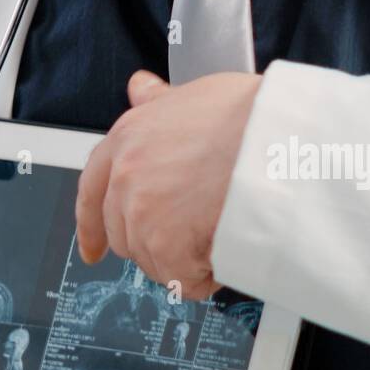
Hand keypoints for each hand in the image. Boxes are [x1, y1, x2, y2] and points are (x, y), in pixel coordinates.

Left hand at [75, 69, 261, 298]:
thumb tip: (141, 89)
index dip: (91, 223)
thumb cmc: (249, 116)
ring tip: (221, 230)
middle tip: (193, 235)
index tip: (91, 247)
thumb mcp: (193, 95)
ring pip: (153, 260)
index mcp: (127, 136)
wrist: (279, 140)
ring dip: (185, 259)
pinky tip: (227, 249)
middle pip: (122, 233)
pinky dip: (206, 276)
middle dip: (154, 243)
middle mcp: (126, 175)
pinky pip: (181, 280)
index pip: (92, 188)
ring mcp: (141, 211)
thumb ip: (159, 104)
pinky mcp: (165, 245)